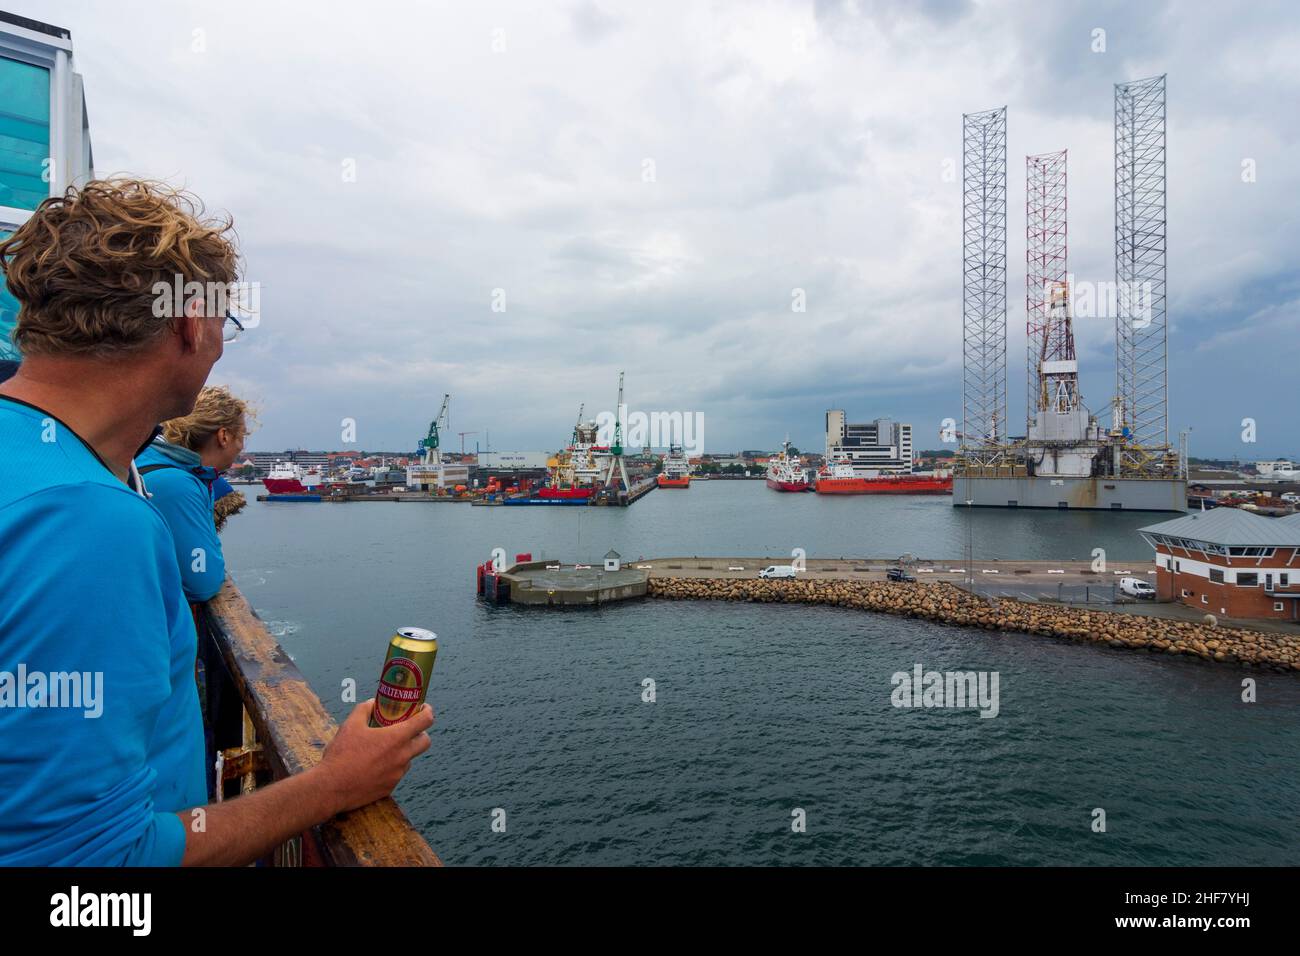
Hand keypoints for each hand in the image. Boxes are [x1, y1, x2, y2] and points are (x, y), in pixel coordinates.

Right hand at [316, 699, 433, 814]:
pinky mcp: (390, 787)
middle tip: (409, 729)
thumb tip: (372, 703)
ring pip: (409, 759)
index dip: (427, 712)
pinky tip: (375, 765)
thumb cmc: (341, 754)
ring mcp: (397, 774)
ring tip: (385, 748)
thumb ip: (364, 710)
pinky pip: (397, 774)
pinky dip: (391, 767)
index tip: (424, 709)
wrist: (331, 788)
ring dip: (404, 752)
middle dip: (421, 733)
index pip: (425, 721)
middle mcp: (402, 757)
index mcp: (396, 738)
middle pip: (425, 742)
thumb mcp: (350, 725)